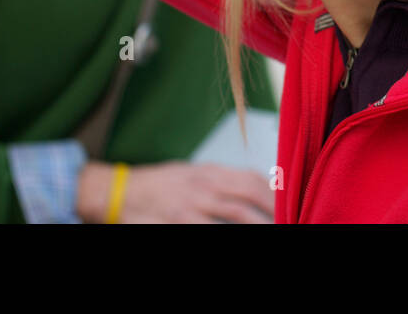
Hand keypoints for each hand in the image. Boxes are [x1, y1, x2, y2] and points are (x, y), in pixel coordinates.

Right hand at [77, 160, 274, 223]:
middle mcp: (204, 185)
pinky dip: (227, 233)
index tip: (286, 202)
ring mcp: (192, 205)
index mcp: (209, 172)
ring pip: (235, 214)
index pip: (251, 178)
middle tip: (288, 219)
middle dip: (271, 210)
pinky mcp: (179, 221)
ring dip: (257, 223)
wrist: (119, 191)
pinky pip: (210, 230)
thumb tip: (251, 185)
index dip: (272, 191)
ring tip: (272, 228)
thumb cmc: (158, 184)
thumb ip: (220, 181)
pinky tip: (239, 237)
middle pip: (249, 196)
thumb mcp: (192, 174)